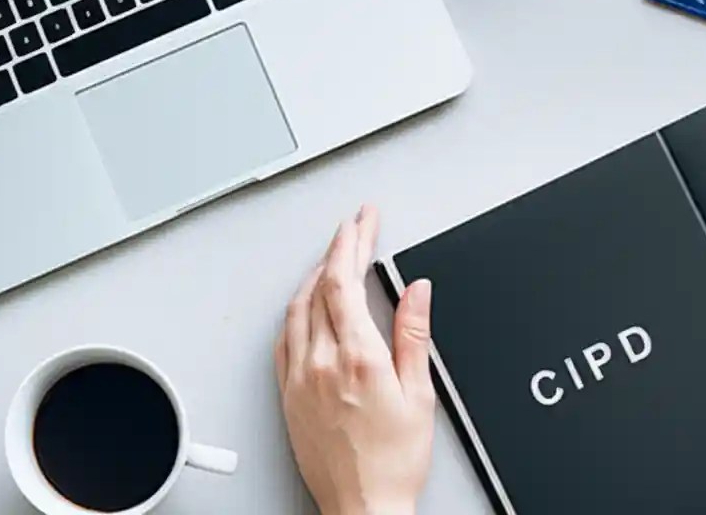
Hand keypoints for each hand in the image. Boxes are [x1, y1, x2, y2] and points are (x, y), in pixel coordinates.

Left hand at [276, 206, 436, 514]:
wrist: (363, 506)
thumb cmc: (394, 461)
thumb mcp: (420, 393)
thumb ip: (414, 334)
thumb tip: (416, 291)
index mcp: (358, 358)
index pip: (345, 280)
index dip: (353, 240)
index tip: (365, 220)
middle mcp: (322, 363)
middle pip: (320, 287)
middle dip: (338, 249)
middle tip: (356, 228)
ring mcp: (299, 378)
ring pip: (297, 309)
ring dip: (315, 276)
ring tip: (334, 259)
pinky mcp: (288, 395)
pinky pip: (284, 339)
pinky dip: (297, 310)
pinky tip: (308, 307)